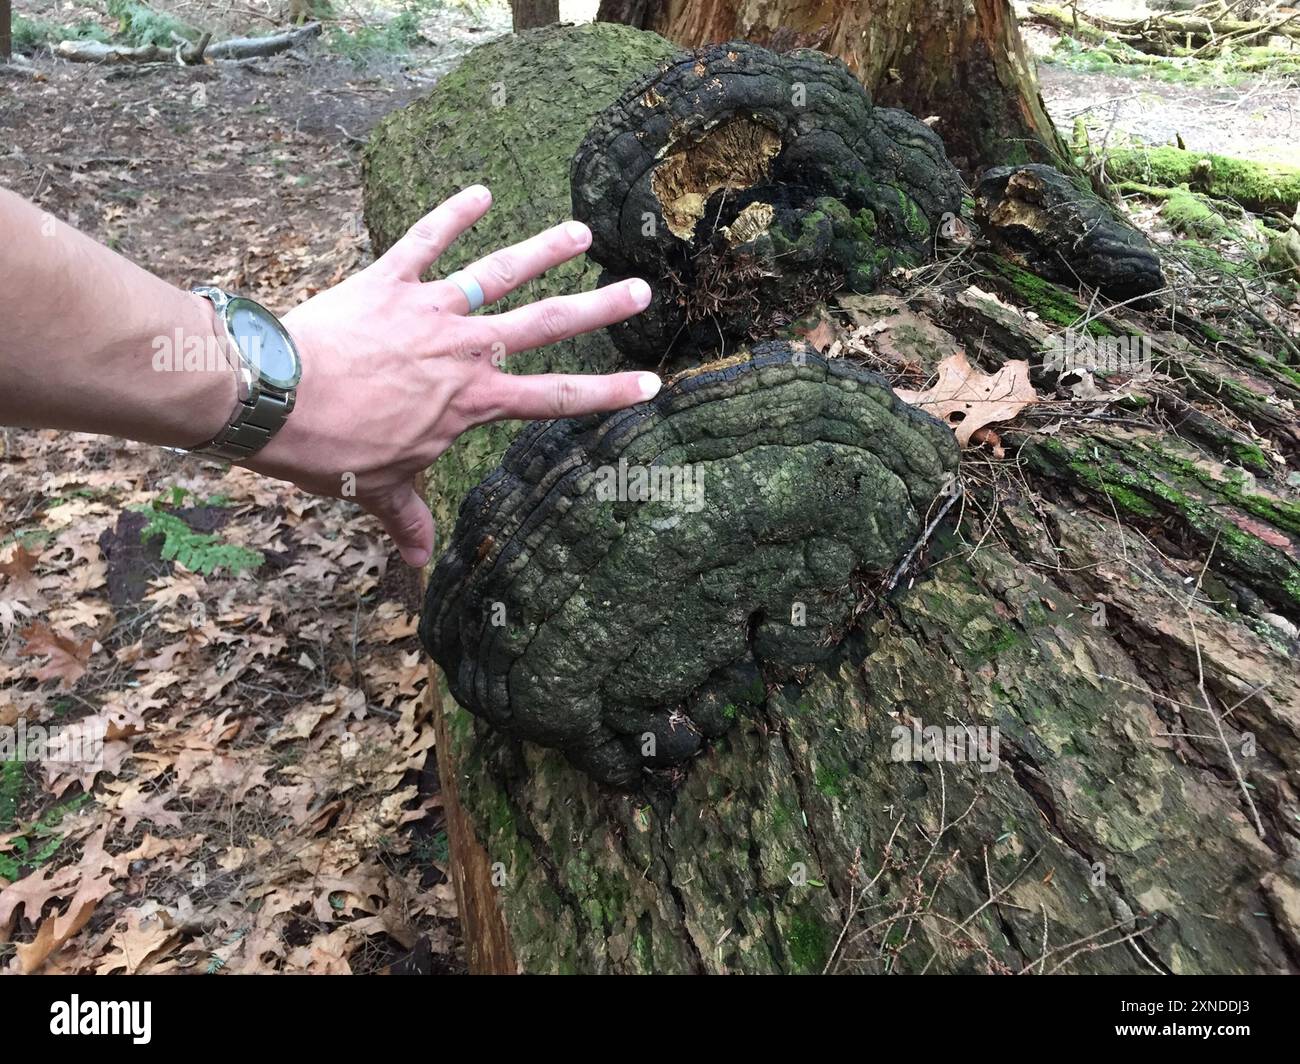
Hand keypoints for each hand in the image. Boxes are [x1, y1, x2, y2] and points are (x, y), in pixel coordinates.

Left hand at [248, 185, 657, 566]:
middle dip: (599, 308)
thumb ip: (407, 519)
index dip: (607, 393)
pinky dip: (451, 213)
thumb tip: (418, 563)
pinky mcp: (389, 282)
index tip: (651, 383)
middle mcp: (465, 350)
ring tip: (581, 231)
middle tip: (641, 290)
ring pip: (499, 272)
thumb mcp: (378, 487)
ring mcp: (430, 310)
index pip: (555, 398)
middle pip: (546, 324)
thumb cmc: (330, 447)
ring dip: (543, 250)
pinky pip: (424, 240)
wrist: (275, 398)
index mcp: (472, 402)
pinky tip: (480, 191)